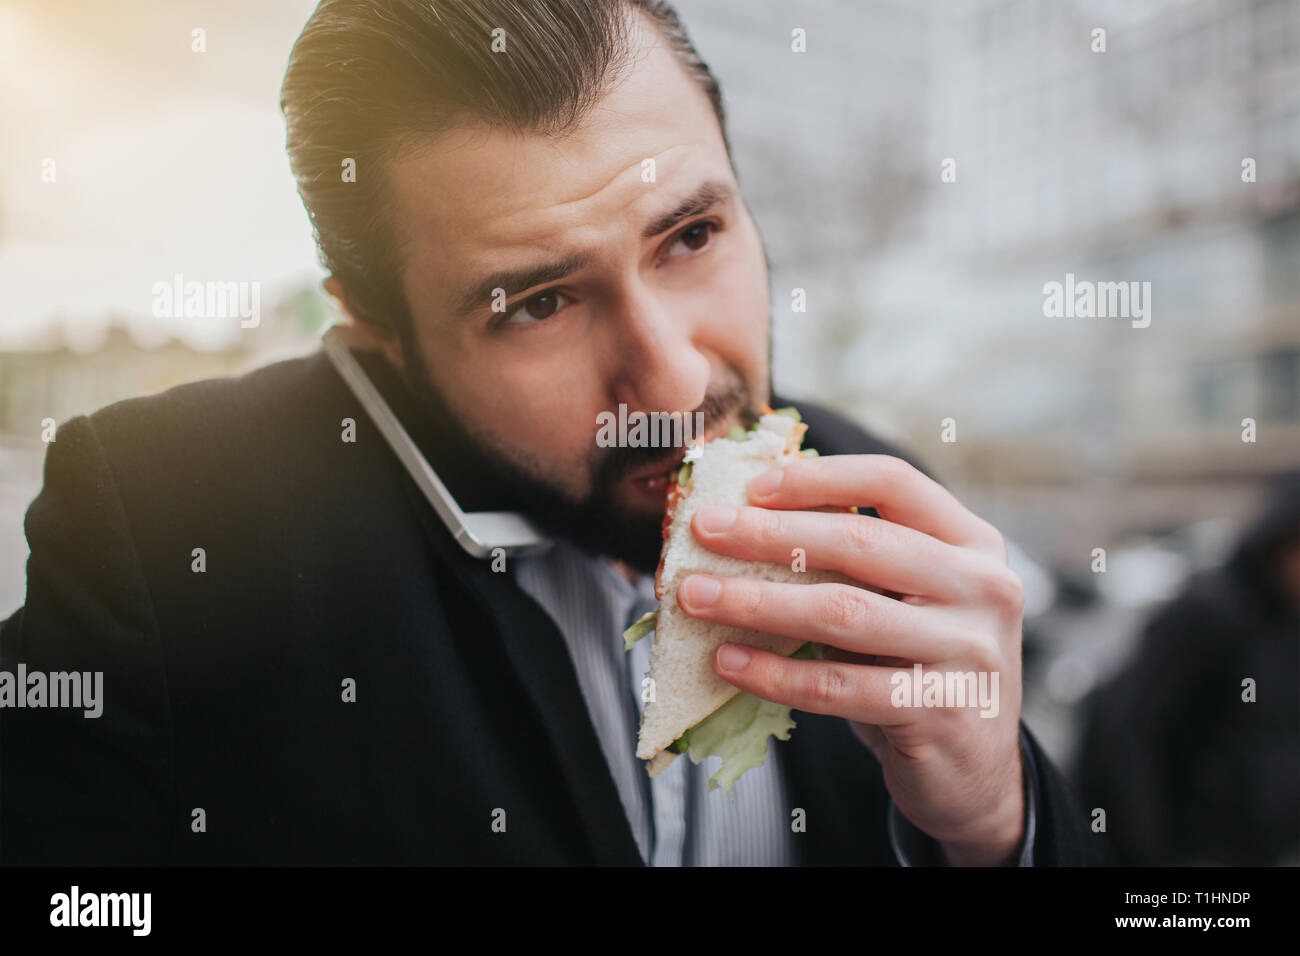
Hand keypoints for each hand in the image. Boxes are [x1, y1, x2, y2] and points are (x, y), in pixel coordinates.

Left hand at [676, 455, 1026, 865]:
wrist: (975, 772)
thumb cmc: (919, 668)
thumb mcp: (904, 602)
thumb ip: (853, 561)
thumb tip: (745, 520)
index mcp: (971, 543)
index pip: (893, 482)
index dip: (819, 478)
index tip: (752, 486)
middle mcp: (982, 587)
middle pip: (861, 541)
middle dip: (770, 533)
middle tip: (705, 530)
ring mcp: (968, 650)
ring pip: (841, 611)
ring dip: (756, 601)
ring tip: (696, 596)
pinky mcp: (939, 710)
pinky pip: (836, 684)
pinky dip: (774, 672)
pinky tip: (729, 661)